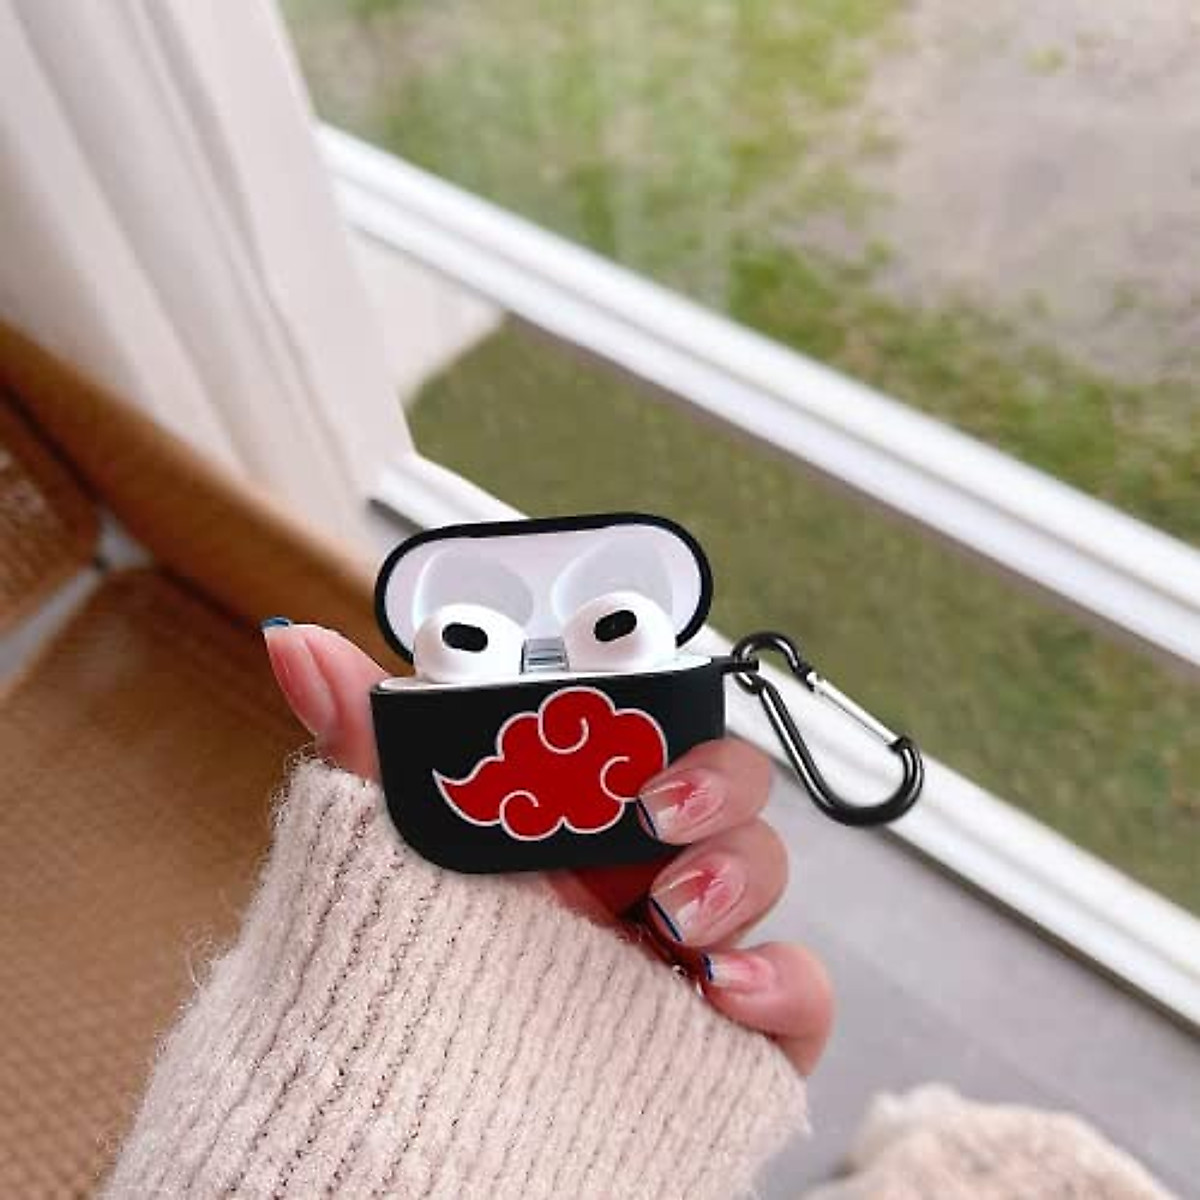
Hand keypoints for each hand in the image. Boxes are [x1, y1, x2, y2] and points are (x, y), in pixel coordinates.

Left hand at [263, 620, 832, 1074]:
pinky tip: (722, 986)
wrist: (417, 1131)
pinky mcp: (727, 1028)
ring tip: (671, 907)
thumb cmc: (409, 977)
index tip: (624, 684)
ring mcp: (688, 945)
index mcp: (575, 812)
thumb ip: (363, 744)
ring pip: (762, 867)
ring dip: (733, 870)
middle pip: (724, 783)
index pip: (643, 721)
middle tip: (654, 801)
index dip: (653, 695)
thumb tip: (298, 644)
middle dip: (710, 776)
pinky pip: (798, 991)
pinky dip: (781, 980)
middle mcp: (639, 865)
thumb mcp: (387, 852)